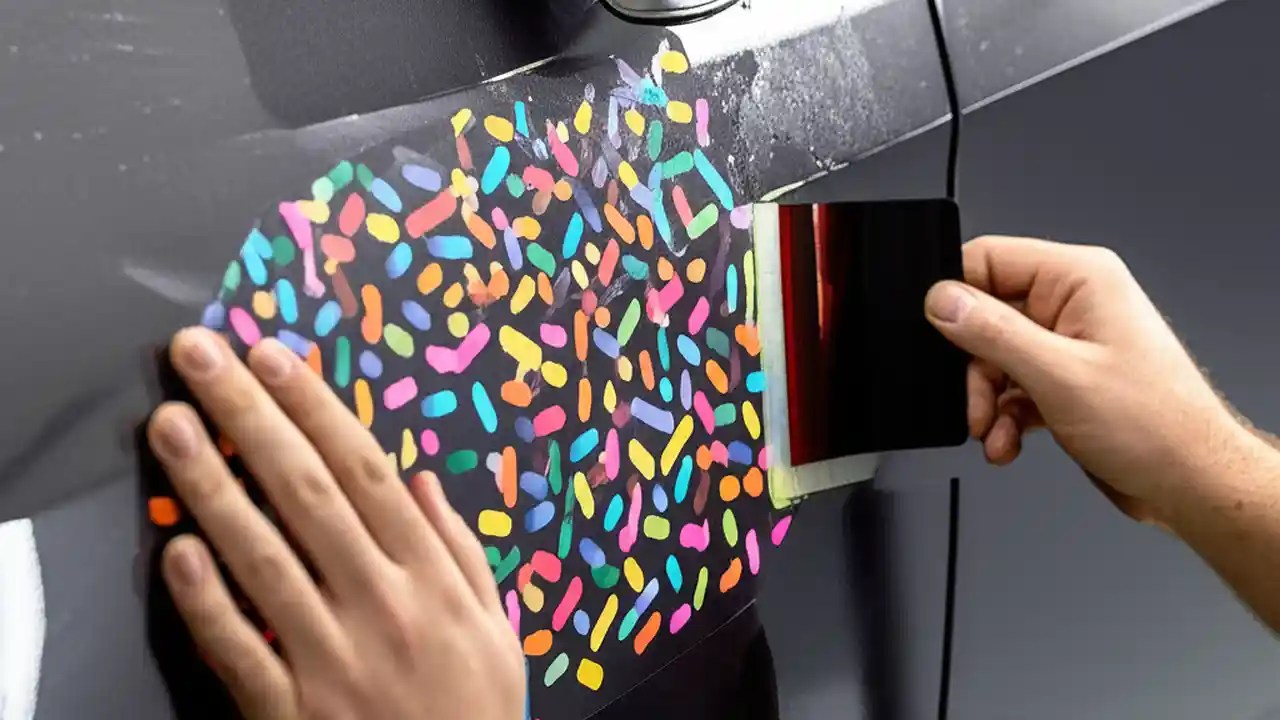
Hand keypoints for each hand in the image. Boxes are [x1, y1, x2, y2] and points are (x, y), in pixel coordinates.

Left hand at [147, 328, 523, 719]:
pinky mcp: (288, 710)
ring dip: (209, 484)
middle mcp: (380, 605)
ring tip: (169, 426)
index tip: (273, 357)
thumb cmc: (473, 711)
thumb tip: (423, 481)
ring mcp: (331, 657)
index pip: (366, 471)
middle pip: (305, 492)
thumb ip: (461, 550)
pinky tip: (174, 549)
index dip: (315, 407)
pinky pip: (239, 646)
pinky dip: (203, 599)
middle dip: (248, 416)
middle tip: (203, 357)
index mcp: (431, 578)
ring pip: (262, 556)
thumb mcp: (495, 627)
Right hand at [924, 236, 1253, 526]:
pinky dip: (1003, 416)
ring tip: (990, 431)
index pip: (990, 258)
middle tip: (972, 402)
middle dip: (972, 367)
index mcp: (1080, 279)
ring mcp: (1070, 343)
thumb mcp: (1057, 375)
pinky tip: (1006, 441)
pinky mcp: (1066, 379)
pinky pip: (1013, 386)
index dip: (955, 296)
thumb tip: (942, 300)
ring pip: (995, 357)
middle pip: (986, 315)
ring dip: (985, 399)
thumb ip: (992, 333)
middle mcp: (1075, 304)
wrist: (1190, 482)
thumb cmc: (1155, 425)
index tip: (937, 335)